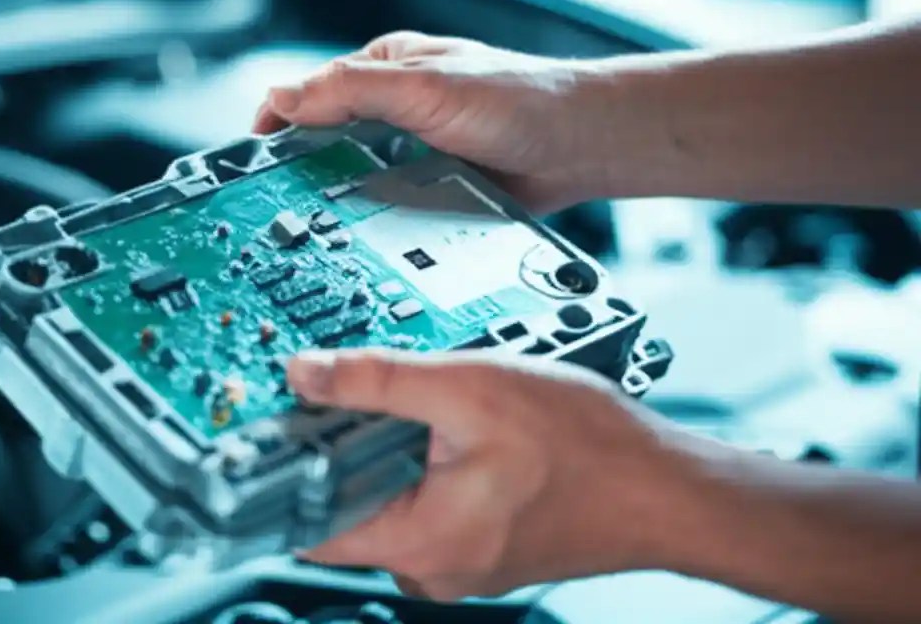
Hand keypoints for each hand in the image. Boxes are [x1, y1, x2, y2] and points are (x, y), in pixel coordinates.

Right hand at [253, 31, 612, 212]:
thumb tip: (283, 96)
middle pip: (325, 147)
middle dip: (301, 177)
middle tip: (276, 212)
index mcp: (382, 73)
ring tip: (315, 237)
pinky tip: (366, 244)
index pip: (308, 97)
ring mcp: (410, 155)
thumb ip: (353, 90)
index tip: (249, 166)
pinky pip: (390, 212)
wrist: (582, 148)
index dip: (275, 129)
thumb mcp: (425, 88)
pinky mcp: (431, 193)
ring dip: (339, 207)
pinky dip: (376, 226)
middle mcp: (392, 113)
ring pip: (355, 185)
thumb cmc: (519, 101)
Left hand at [285, 348, 688, 600]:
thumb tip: (307, 374)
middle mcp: (433, 570)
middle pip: (348, 511)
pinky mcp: (485, 550)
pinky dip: (431, 470)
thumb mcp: (470, 388)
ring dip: (395, 457)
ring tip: (433, 412)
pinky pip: (432, 511)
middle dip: (348, 453)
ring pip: (394, 506)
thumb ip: (377, 381)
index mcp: (418, 544)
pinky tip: (463, 434)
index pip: (306, 527)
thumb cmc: (589, 449)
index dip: (282, 473)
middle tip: (367, 399)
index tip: (274, 430)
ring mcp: (462, 565)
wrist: (669, 488)